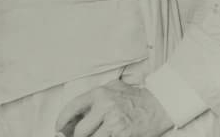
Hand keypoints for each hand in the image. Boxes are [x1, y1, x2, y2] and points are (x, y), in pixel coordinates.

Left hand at [56, 80, 173, 136]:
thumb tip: (76, 113)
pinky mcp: (123, 134)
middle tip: (75, 136)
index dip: (62, 120)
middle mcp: (105, 106)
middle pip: (79, 130)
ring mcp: (114, 122)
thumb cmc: (136, 97)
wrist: (160, 105)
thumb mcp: (113, 88)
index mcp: (99, 93)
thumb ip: (95, 98)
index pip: (72, 107)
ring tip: (96, 134)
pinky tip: (105, 136)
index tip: (58, 128)